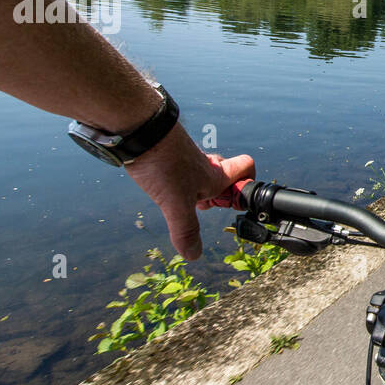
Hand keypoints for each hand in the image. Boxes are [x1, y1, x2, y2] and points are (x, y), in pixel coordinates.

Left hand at [123, 123, 255, 259]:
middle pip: (221, 175)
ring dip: (191, 185)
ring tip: (173, 194)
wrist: (138, 130)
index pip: (246, 168)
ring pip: (198, 171)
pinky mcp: (167, 150)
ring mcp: (185, 156)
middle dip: (214, 193)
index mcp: (215, 175)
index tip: (233, 200)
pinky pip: (178, 164)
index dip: (247, 184)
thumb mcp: (175, 203)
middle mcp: (204, 164)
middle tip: (199, 204)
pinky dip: (172, 175)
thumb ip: (186, 230)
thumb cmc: (163, 163)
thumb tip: (194, 254)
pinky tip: (157, 181)